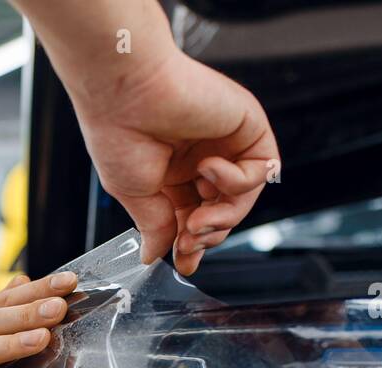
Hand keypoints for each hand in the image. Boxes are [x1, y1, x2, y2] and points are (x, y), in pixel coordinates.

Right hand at [73, 47, 279, 274]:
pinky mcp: (247, 125)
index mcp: (172, 172)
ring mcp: (225, 143)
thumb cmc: (119, 132)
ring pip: (245, 197)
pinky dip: (237, 180)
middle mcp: (200, 157)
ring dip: (224, 217)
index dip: (192, 243)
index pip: (193, 216)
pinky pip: (262, 169)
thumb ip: (154, 225)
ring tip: (198, 217)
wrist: (125, 91)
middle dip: (208, 235)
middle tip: (188, 239)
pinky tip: (208, 167)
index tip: (184, 262)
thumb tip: (154, 255)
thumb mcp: (134, 193)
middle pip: (223, 212)